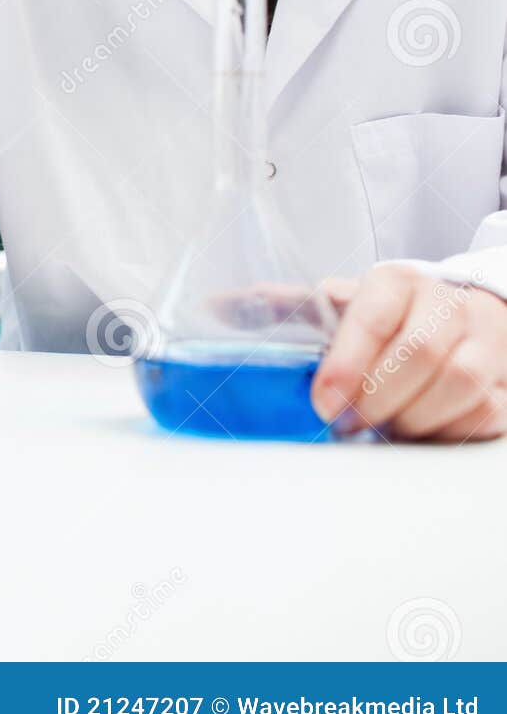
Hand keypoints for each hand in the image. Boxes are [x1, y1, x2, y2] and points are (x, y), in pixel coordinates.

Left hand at [310, 263, 506, 441]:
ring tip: (385, 429)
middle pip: (419, 352)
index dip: (346, 364)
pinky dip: (448, 431)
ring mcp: (482, 338)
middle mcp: (444, 302)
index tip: (324, 403)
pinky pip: (486, 412)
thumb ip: (291, 308)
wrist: (460, 313)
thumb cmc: (391, 316)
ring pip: (459, 382)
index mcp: (396, 282)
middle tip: (349, 424)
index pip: (372, 316)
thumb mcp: (343, 304)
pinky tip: (421, 430)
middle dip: (377, 399)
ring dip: (414, 419)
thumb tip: (232, 306)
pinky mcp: (505, 377)